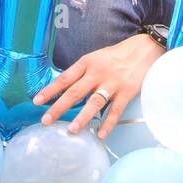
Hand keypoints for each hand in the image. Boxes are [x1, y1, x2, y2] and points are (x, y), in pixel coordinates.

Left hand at [32, 34, 165, 135]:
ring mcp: (113, 83)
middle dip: (59, 107)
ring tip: (71, 130)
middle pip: (75, 92)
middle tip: (46, 120)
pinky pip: (116, 110)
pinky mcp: (127, 92)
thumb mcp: (96, 58)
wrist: (146, 48)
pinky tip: (101, 134)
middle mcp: (98, 73)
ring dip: (82, 117)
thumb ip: (82, 72)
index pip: (64, 78)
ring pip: (94, 103)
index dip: (50, 90)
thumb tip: (66, 88)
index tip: (36, 101)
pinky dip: (108, 123)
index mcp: (87, 63)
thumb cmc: (117, 55)